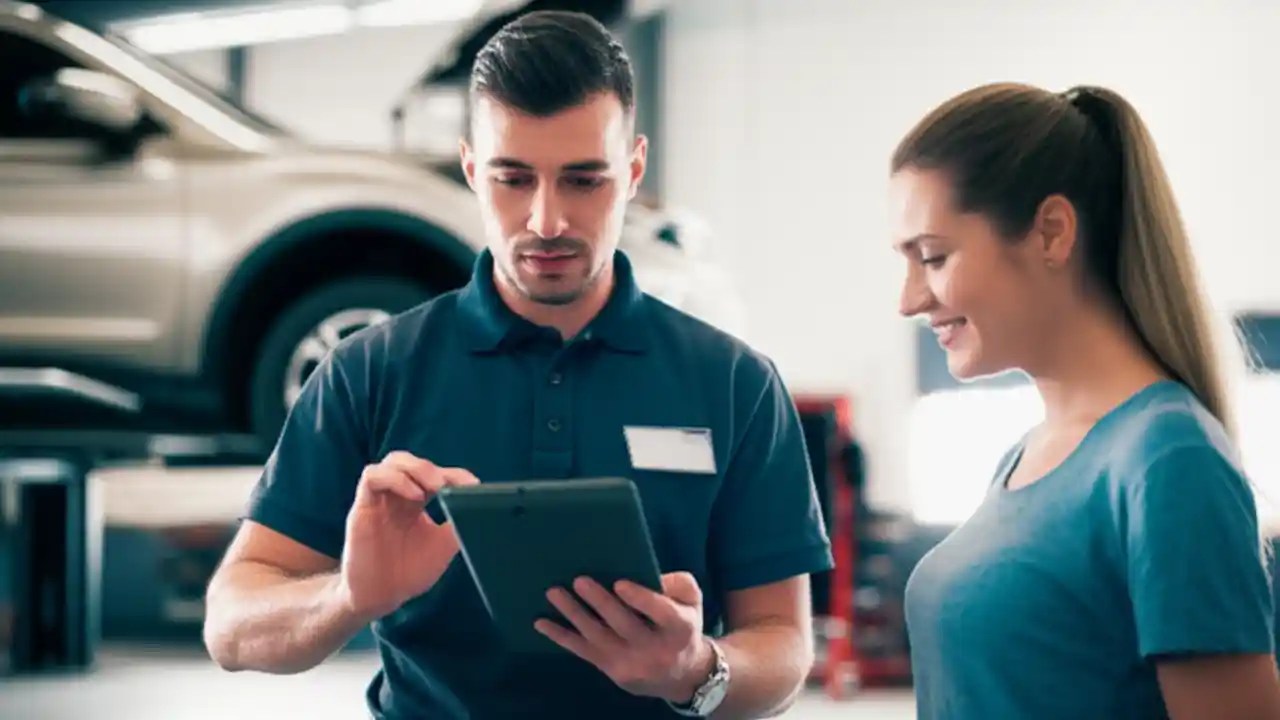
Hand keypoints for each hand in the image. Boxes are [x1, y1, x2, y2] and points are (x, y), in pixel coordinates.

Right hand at [339, 451, 478, 620]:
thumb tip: (482, 509)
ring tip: (435, 488)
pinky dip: (396, 479)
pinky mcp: (362, 507)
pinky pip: (372, 476)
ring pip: (393, 461)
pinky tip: (415, 496)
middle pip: (411, 460)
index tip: (474, 486)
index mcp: (415, 502)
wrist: (379, 598)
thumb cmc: (408, 572)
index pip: (434, 474)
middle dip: (433, 468)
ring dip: (417, 468)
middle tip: (449, 485)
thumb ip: (458, 523)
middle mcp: (397, 496)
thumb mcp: (443, 546)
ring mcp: (379, 500)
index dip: (455, 474)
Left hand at [534, 572, 715, 703]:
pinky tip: (541, 622)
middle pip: (625, 625)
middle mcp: (656, 650)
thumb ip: (677, 584)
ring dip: (574, 614)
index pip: (660, 613)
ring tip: (555, 593)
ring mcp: (630, 663)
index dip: (640, 599)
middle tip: (579, 580)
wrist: (681, 675)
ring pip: (598, 637)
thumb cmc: (682, 626)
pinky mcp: (611, 670)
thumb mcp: (692, 602)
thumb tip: (647, 574)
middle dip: (601, 603)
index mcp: (679, 628)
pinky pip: (582, 652)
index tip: (619, 583)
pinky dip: (560, 637)